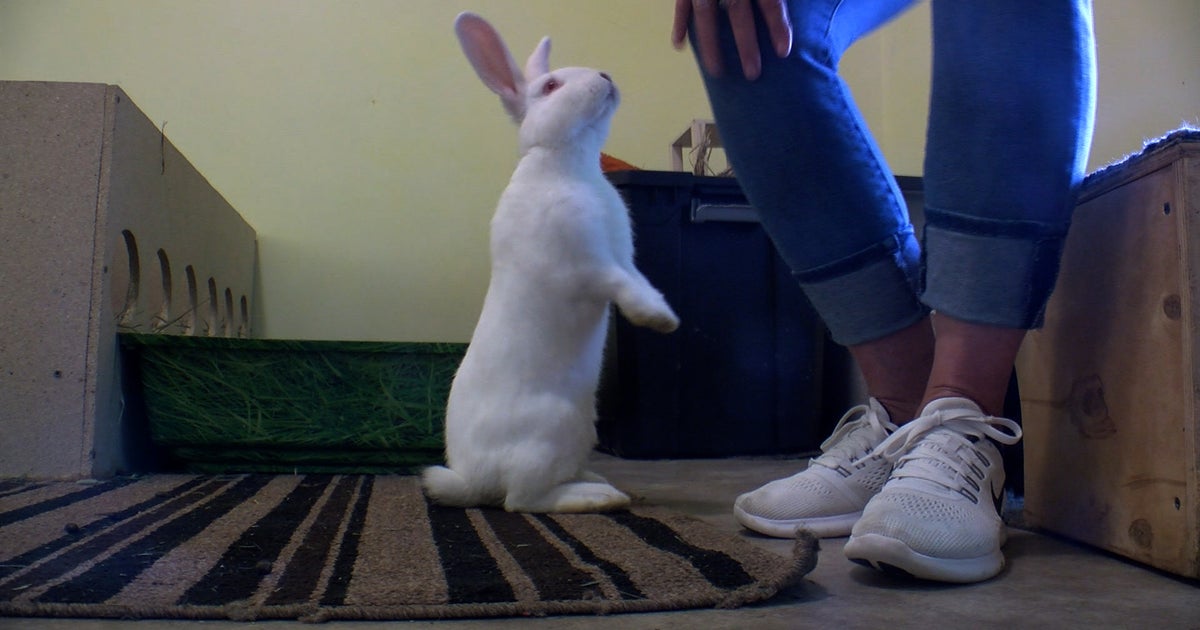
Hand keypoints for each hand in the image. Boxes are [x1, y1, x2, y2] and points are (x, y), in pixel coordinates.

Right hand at [671, 0, 792, 79]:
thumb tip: (793, 17)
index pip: (770, 1)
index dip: (777, 25)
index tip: (784, 52)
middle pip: (738, 11)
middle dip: (746, 45)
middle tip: (753, 74)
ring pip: (706, 14)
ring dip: (710, 45)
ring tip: (716, 72)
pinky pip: (681, 5)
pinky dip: (679, 24)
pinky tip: (679, 45)